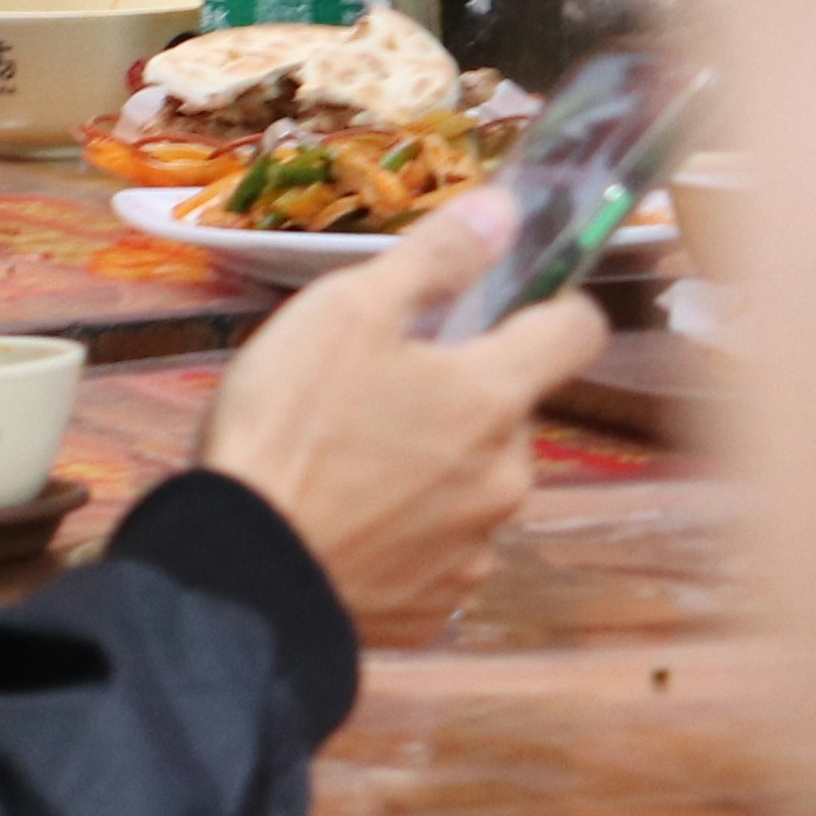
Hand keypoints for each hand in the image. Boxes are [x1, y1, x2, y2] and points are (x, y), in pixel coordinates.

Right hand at [192, 194, 608, 623]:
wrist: (236, 580)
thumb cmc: (286, 430)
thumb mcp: (343, 314)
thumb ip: (434, 257)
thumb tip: (504, 210)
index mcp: (495, 395)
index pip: (579, 331)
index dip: (552, 307)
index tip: (507, 305)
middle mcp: (508, 475)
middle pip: (510, 410)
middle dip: (461, 394)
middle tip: (375, 391)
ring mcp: (477, 547)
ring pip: (475, 482)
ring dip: (434, 466)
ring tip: (346, 464)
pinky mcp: (438, 605)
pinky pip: (440, 551)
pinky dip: (406, 533)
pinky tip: (344, 525)